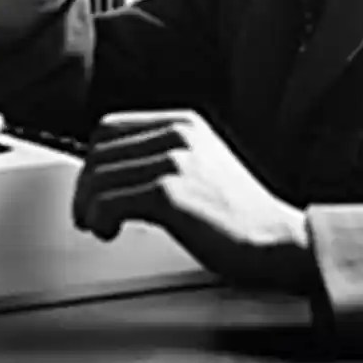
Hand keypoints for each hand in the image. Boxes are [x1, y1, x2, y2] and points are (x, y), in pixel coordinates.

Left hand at [73, 109, 316, 294]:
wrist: (277, 240)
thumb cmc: (241, 215)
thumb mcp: (203, 165)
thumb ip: (165, 157)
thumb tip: (112, 172)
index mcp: (184, 122)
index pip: (110, 128)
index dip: (94, 161)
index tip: (93, 189)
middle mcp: (178, 134)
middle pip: (98, 151)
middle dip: (85, 187)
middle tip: (89, 214)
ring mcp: (174, 160)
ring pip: (98, 176)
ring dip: (88, 207)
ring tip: (98, 226)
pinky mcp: (169, 191)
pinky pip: (108, 201)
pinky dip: (99, 219)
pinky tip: (109, 231)